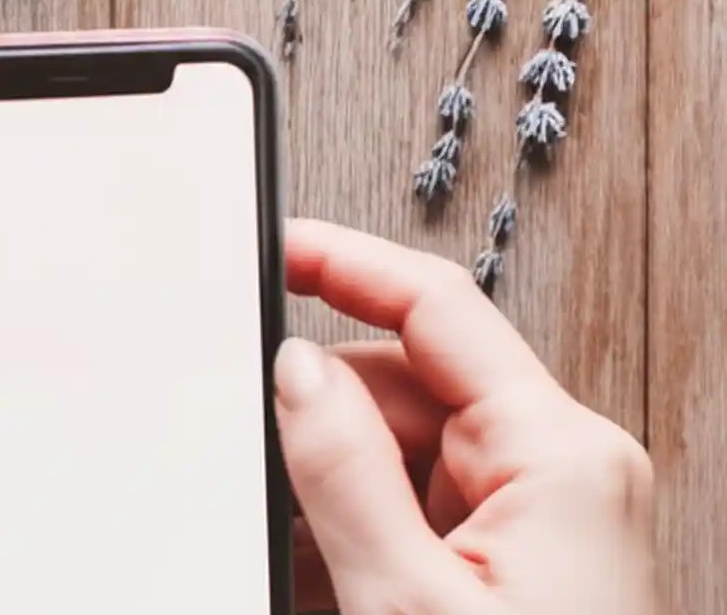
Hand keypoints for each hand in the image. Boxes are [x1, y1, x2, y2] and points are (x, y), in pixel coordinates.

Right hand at [279, 219, 654, 613]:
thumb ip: (344, 472)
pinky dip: (366, 524)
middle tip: (264, 471)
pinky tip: (332, 571)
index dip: (346, 264)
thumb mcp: (405, 597)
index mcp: (559, 456)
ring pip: (404, 447)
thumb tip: (298, 368)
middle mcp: (562, 466)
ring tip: (310, 559)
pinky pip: (420, 499)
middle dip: (327, 422)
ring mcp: (543, 507)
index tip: (280, 247)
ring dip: (340, 490)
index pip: (436, 308)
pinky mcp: (521, 547)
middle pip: (407, 384)